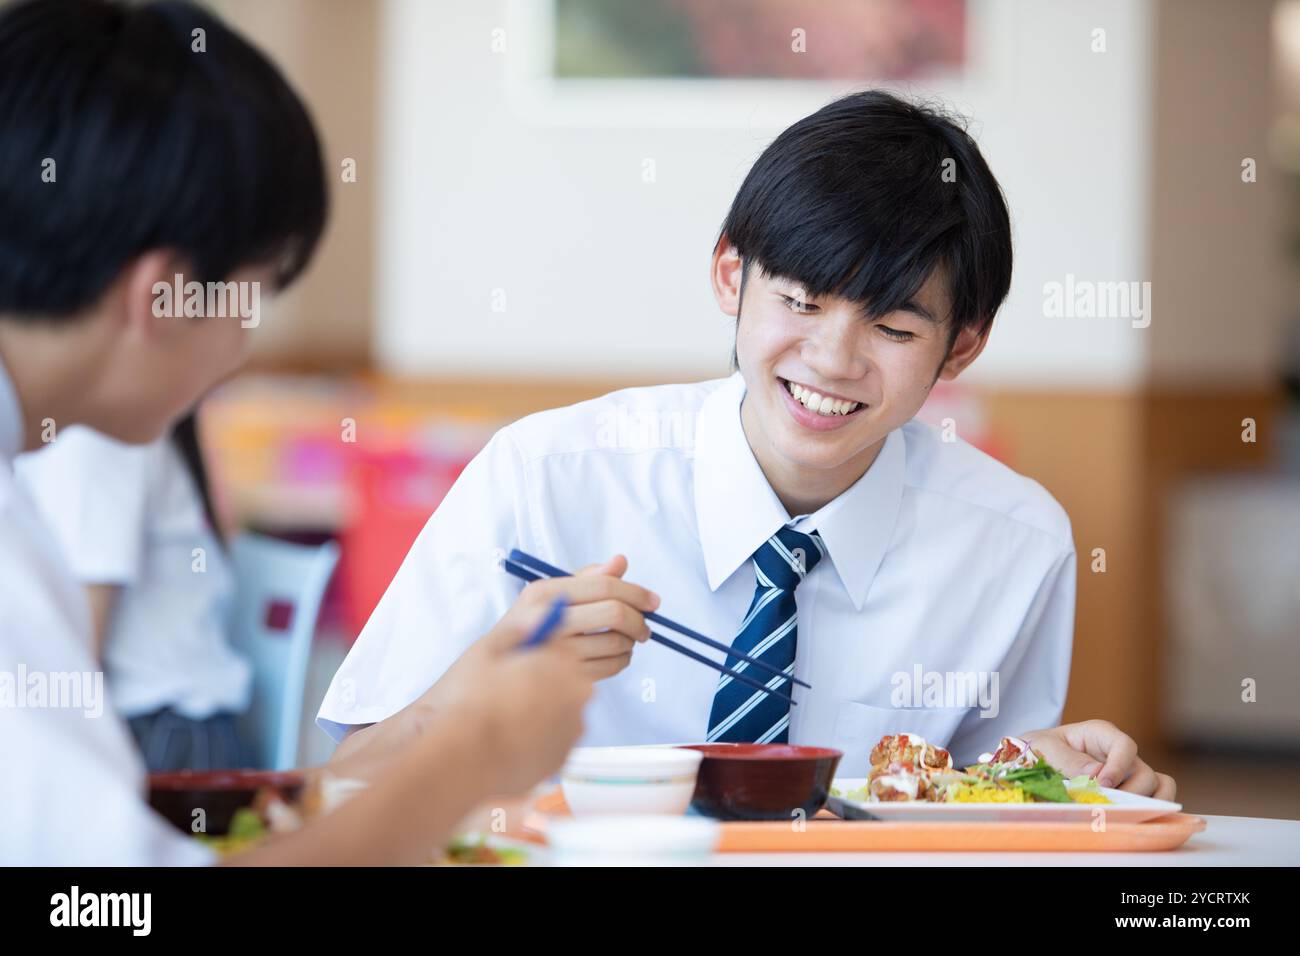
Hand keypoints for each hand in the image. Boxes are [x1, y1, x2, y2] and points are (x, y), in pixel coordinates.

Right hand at [433, 602, 594, 796]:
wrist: (464, 756)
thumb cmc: (471, 702)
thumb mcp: (486, 651)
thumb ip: (517, 630)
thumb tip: (536, 618)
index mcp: (563, 663)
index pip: (561, 651)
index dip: (536, 657)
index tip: (517, 665)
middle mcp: (578, 696)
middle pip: (566, 683)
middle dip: (544, 685)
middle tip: (510, 691)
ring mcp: (572, 730)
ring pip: (562, 714)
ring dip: (543, 713)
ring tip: (507, 718)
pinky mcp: (563, 759)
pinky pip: (554, 742)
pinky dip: (539, 740)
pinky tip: (511, 738)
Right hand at [504, 554, 659, 678]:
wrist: (491, 672)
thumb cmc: (524, 630)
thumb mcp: (544, 597)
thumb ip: (585, 578)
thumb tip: (621, 561)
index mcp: (543, 593)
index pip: (604, 585)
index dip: (635, 591)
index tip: (653, 601)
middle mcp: (548, 620)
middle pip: (614, 613)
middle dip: (638, 620)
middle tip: (644, 627)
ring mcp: (555, 653)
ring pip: (616, 643)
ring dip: (630, 643)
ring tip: (625, 641)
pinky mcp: (564, 681)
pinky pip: (610, 668)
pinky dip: (621, 661)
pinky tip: (615, 656)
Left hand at [1021, 720, 1176, 800]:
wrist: (1027, 762)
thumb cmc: (1037, 749)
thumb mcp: (1043, 747)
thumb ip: (1066, 758)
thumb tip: (1096, 773)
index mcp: (1099, 734)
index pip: (1124, 745)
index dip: (1118, 766)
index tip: (1102, 784)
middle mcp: (1118, 753)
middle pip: (1144, 772)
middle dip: (1131, 792)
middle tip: (1108, 805)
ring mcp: (1127, 773)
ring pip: (1159, 786)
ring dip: (1148, 803)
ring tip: (1123, 813)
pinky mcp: (1130, 790)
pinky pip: (1158, 797)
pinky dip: (1154, 808)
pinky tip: (1133, 819)